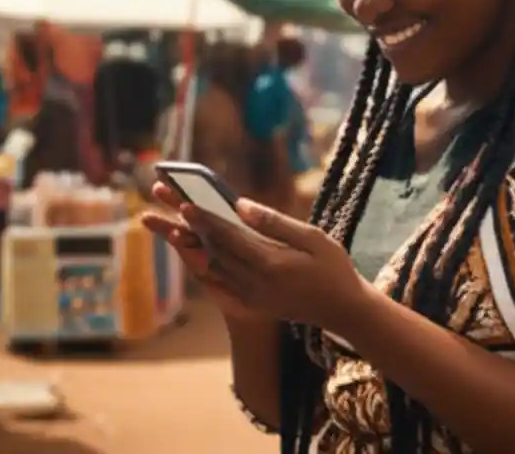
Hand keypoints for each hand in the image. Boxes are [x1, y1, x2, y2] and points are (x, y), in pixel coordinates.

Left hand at [144, 182, 374, 332]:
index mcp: (270, 265)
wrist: (342, 309)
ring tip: (176, 227)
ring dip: (196, 246)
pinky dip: (209, 264)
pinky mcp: (252, 303)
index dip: (204, 220)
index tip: (184, 204)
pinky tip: (200, 250)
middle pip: (215, 252)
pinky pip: (223, 281)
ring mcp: (252, 297)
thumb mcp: (313, 238)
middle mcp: (255, 284)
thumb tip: (241, 205)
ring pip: (215, 267)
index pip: (228, 238)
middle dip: (191, 229)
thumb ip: (275, 223)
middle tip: (171, 210)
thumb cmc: (333, 268)